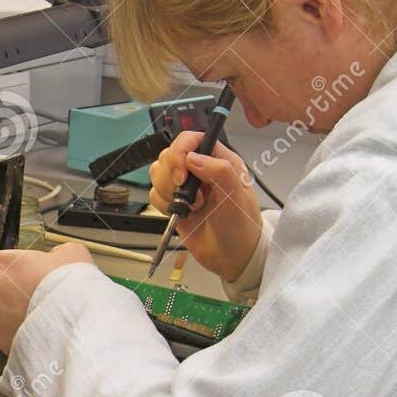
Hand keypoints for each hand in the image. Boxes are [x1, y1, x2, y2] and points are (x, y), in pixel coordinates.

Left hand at [0, 242, 93, 353]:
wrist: (78, 322)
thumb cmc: (70, 285)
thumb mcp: (70, 255)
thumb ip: (55, 255)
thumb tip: (58, 258)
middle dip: (11, 296)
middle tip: (38, 295)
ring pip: (2, 319)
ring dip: (19, 317)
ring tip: (47, 316)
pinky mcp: (4, 345)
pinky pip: (12, 338)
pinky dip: (25, 337)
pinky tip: (46, 333)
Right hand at [148, 130, 263, 282]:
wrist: (232, 257)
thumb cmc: (241, 227)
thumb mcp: (236, 197)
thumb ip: (219, 170)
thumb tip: (192, 157)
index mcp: (220, 160)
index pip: (192, 139)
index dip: (181, 150)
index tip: (182, 172)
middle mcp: (201, 169)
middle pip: (169, 154)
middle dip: (172, 175)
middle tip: (187, 194)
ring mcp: (186, 187)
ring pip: (158, 172)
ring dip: (167, 190)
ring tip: (190, 206)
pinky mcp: (174, 202)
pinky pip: (154, 194)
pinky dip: (163, 204)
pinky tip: (182, 213)